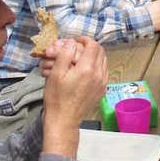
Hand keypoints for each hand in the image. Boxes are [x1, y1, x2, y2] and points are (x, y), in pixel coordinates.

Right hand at [42, 38, 106, 156]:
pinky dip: (96, 67)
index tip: (76, 40)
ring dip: (93, 56)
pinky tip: (84, 70)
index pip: (93, 46)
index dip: (85, 40)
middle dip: (89, 47)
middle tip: (77, 48)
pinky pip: (103, 72)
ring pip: (103, 62)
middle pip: (100, 52)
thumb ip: (65, 55)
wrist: (64, 120)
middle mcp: (99, 75)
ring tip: (80, 59)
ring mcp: (102, 83)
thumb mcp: (56, 74)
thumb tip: (71, 43)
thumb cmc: (57, 99)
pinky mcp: (102, 90)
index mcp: (87, 69)